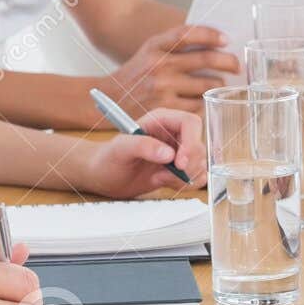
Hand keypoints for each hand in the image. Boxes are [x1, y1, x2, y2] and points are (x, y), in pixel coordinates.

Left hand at [84, 107, 208, 194]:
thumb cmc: (107, 158)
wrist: (103, 176)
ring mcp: (177, 152)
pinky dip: (184, 184)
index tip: (180, 162)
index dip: (191, 142)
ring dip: (185, 176)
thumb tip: (169, 153)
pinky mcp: (177, 169)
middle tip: (168, 175)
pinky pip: (196, 177)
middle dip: (190, 164)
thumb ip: (143, 146)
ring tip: (160, 177)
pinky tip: (163, 181)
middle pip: (199, 145)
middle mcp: (172, 134)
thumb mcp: (120, 149)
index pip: (190, 123)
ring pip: (200, 163)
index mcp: (161, 120)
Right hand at [106, 25, 240, 112]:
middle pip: (206, 59)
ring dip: (218, 84)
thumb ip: (177, 44)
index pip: (189, 33)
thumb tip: (218, 43)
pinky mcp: (166, 108)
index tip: (227, 40)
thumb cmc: (138, 73)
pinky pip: (198, 104)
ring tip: (218, 83)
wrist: (111, 98)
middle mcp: (159, 65)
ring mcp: (163, 88)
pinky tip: (202, 99)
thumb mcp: (151, 50)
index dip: (212, 34)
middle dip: (229, 62)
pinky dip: (204, 102)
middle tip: (237, 65)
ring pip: (207, 85)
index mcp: (156, 46)